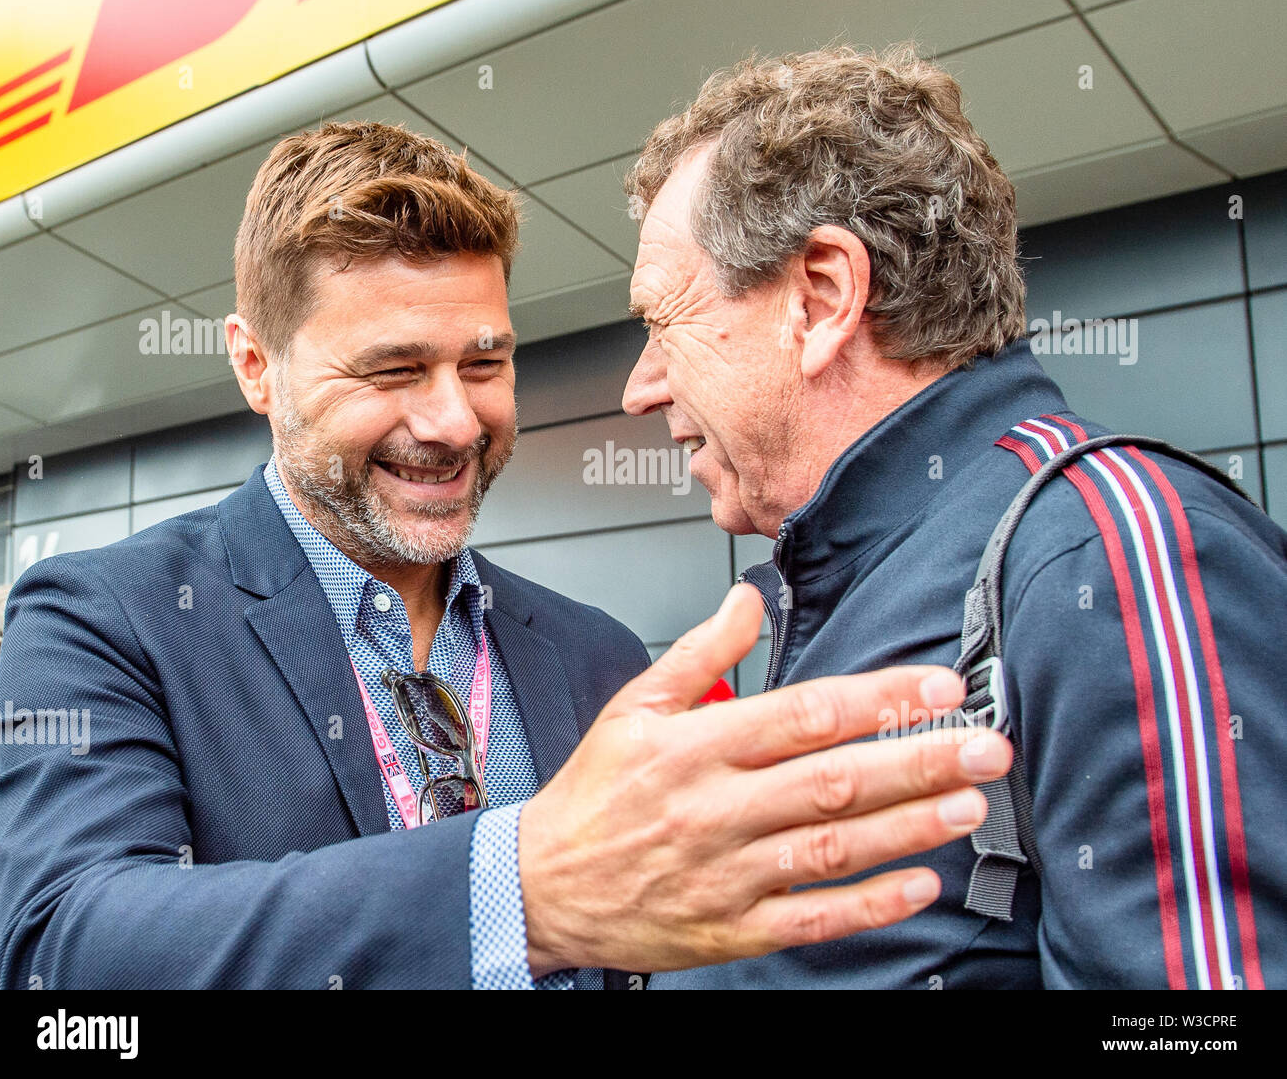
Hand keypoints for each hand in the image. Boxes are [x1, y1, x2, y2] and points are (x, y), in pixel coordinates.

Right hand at [518, 583, 1011, 974]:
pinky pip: (812, 918)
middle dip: (917, 761)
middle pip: (832, 781)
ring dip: (907, 826)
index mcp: (694, 747)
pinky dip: (870, 903)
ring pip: (831, 847)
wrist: (543, 885)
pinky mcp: (733, 929)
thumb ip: (700, 653)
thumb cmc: (595, 794)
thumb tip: (748, 600)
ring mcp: (726, 873)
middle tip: (986, 746)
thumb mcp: (633, 707)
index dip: (878, 700)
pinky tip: (921, 882)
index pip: (803, 714)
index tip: (938, 688)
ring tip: (967, 803)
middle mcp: (715, 808)